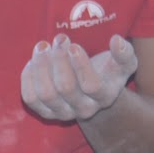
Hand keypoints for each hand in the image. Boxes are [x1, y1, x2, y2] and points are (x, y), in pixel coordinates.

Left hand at [21, 33, 138, 121]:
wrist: (91, 88)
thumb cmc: (107, 70)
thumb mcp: (122, 61)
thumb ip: (124, 52)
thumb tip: (116, 41)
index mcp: (105, 97)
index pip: (92, 86)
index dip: (80, 65)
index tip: (73, 45)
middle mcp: (84, 110)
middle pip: (65, 88)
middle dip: (58, 59)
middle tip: (58, 39)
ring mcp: (63, 113)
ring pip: (45, 93)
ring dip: (40, 66)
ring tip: (43, 46)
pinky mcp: (44, 112)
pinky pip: (30, 97)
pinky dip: (29, 77)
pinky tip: (34, 62)